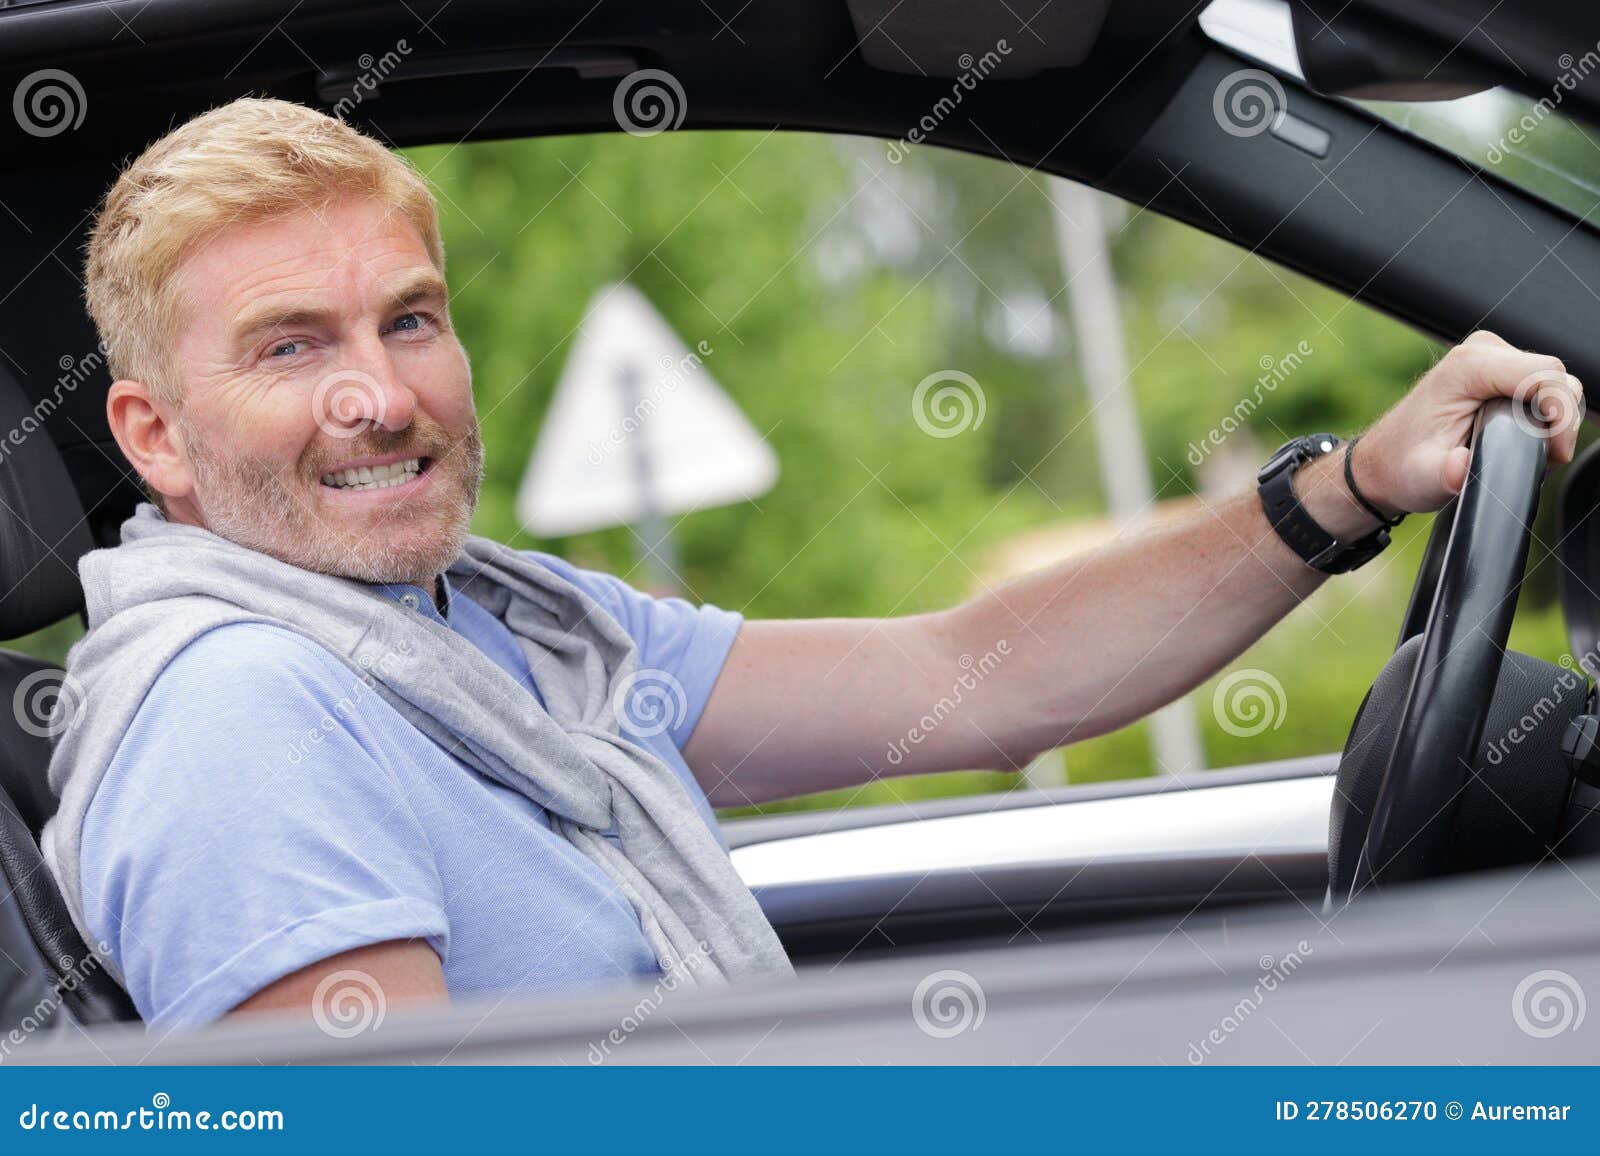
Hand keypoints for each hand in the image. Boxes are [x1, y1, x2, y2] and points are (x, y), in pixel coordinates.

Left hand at [1353, 330, 1585, 516]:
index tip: (1554, 453)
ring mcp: (1491, 358)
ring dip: (1553, 419)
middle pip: (1555, 377)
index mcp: (1468, 367)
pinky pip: (1540, 386)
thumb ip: (1447, 474)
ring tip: (1532, 453)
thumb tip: (1462, 468)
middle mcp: (1481, 352)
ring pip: (1552, 381)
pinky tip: (1525, 440)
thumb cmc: (1401, 467)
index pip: (1546, 376)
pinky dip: (1543, 414)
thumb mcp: (1424, 478)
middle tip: (1544, 459)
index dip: (1562, 416)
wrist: (1383, 463)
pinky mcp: (1497, 370)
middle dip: (1560, 420)